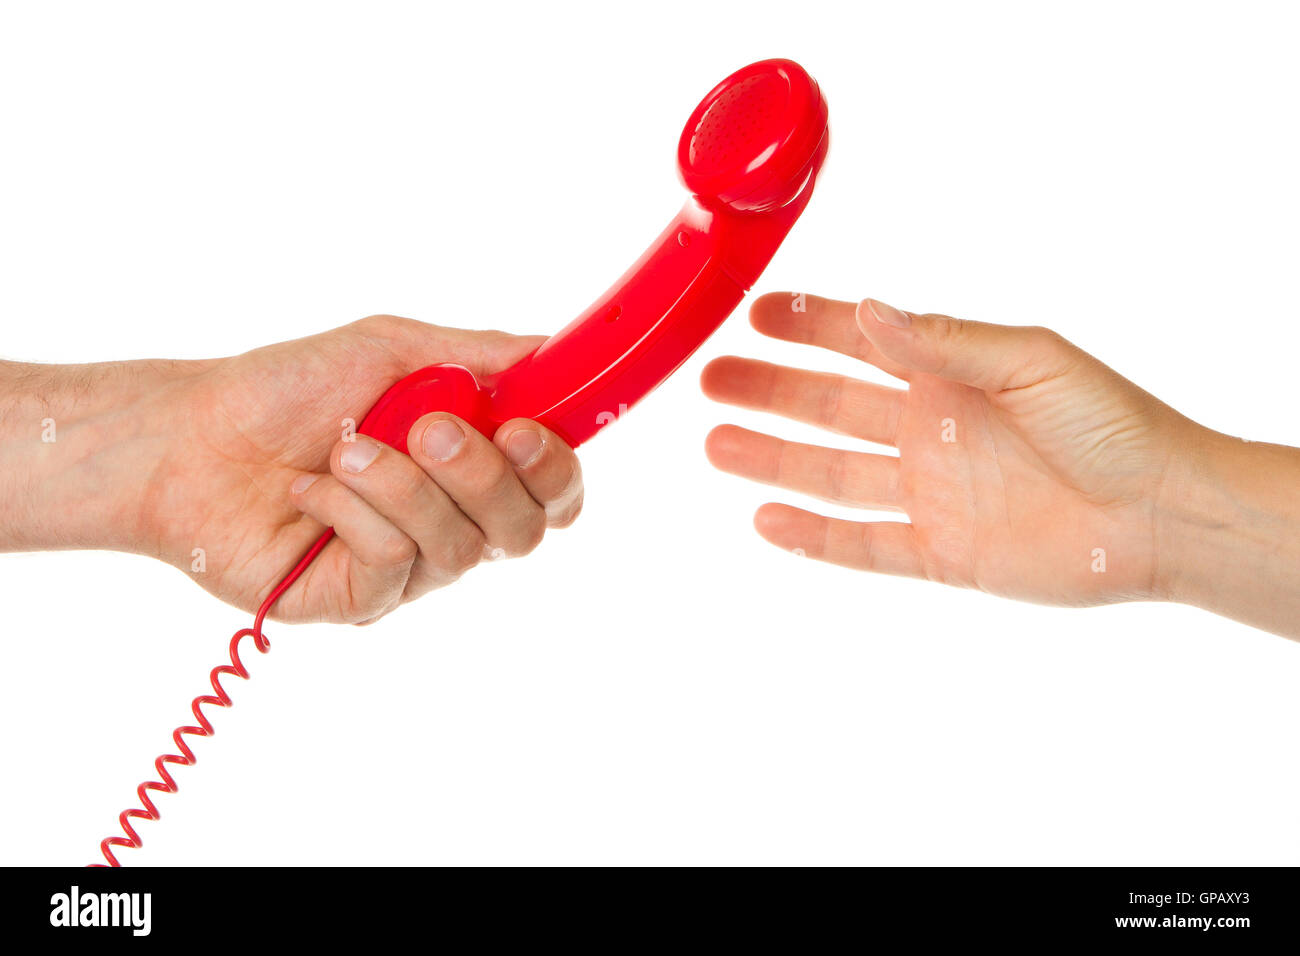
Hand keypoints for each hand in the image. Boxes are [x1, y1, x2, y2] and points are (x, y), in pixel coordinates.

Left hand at [1, 315, 582, 623]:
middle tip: (426, 427)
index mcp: (474, 464)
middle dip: (481, 474)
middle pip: (524, 529)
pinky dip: (352, 512)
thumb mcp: (390, 348)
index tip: (524, 428)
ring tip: (342, 449)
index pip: (553, 490)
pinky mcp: (362, 600)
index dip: (555, 468)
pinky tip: (311, 490)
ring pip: (459, 548)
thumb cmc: (287, 390)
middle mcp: (454, 521)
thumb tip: (548, 351)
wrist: (191, 438)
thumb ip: (477, 354)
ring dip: (400, 486)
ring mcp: (411, 568)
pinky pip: (394, 564)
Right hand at [701, 293, 1299, 628]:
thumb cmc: (1112, 426)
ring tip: (716, 444)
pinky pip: (864, 544)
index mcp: (951, 375)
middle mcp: (930, 430)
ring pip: (832, 474)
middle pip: (829, 407)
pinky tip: (768, 519)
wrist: (1160, 516)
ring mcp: (930, 492)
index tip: (754, 315)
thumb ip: (946, 340)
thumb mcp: (1030, 360)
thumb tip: (872, 310)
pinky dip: (814, 537)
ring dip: (774, 459)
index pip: (861, 344)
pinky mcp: (941, 551)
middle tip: (711, 378)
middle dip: (770, 390)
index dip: (807, 327)